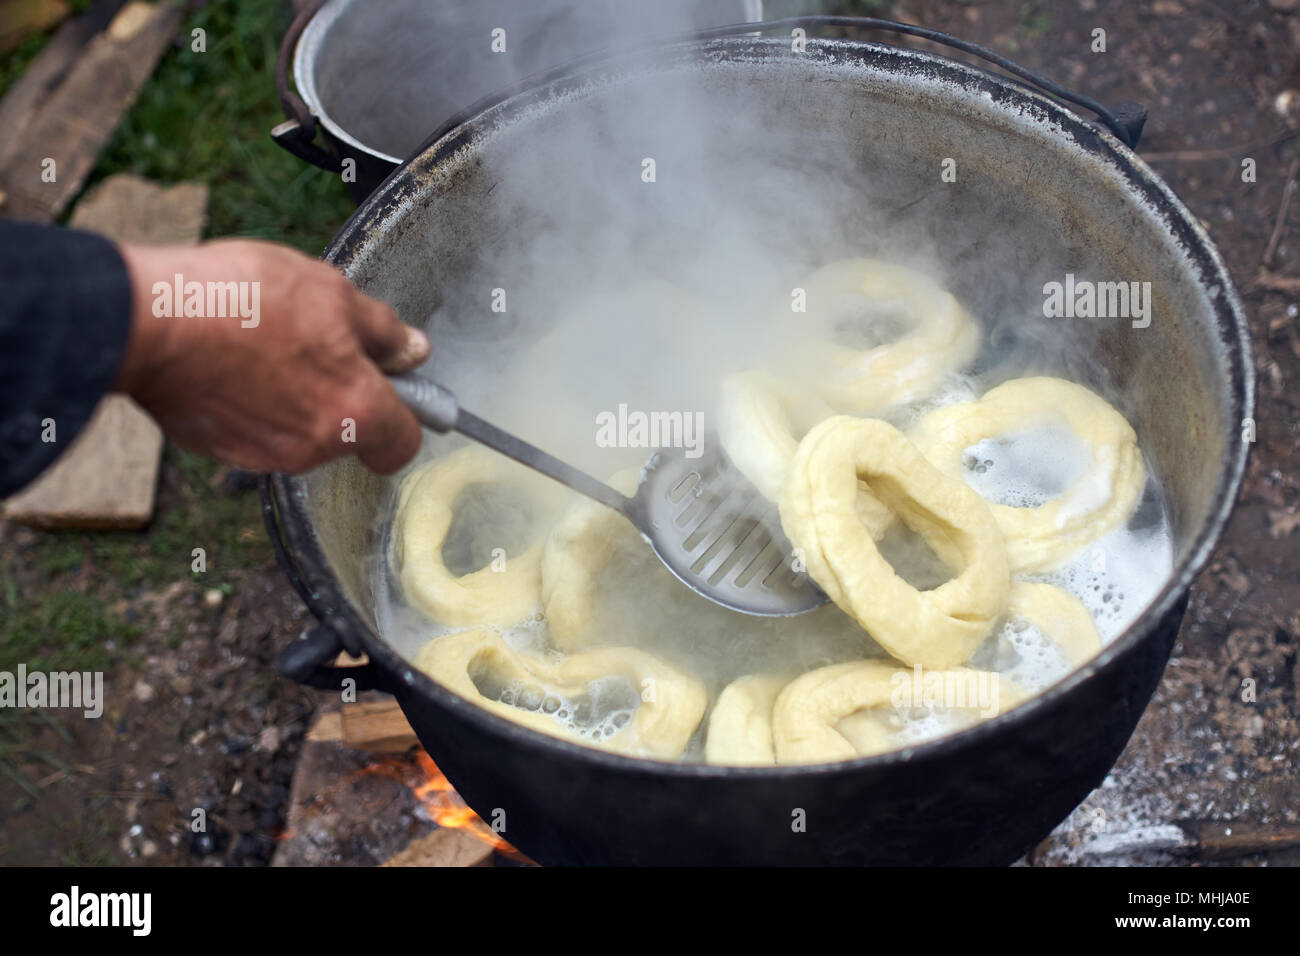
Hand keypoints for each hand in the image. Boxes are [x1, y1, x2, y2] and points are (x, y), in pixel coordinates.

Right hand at [113, 238, 428, 474]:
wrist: (147, 322)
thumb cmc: (243, 298)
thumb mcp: (331, 293)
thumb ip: (383, 331)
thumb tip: (413, 351)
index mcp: (356, 410)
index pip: (404, 443)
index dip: (406, 414)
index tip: (394, 387)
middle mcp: (317, 447)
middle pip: (351, 432)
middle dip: (343, 394)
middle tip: (316, 342)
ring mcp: (267, 456)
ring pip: (303, 432)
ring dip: (297, 397)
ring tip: (266, 343)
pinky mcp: (223, 452)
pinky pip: (257, 432)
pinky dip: (254, 406)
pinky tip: (232, 363)